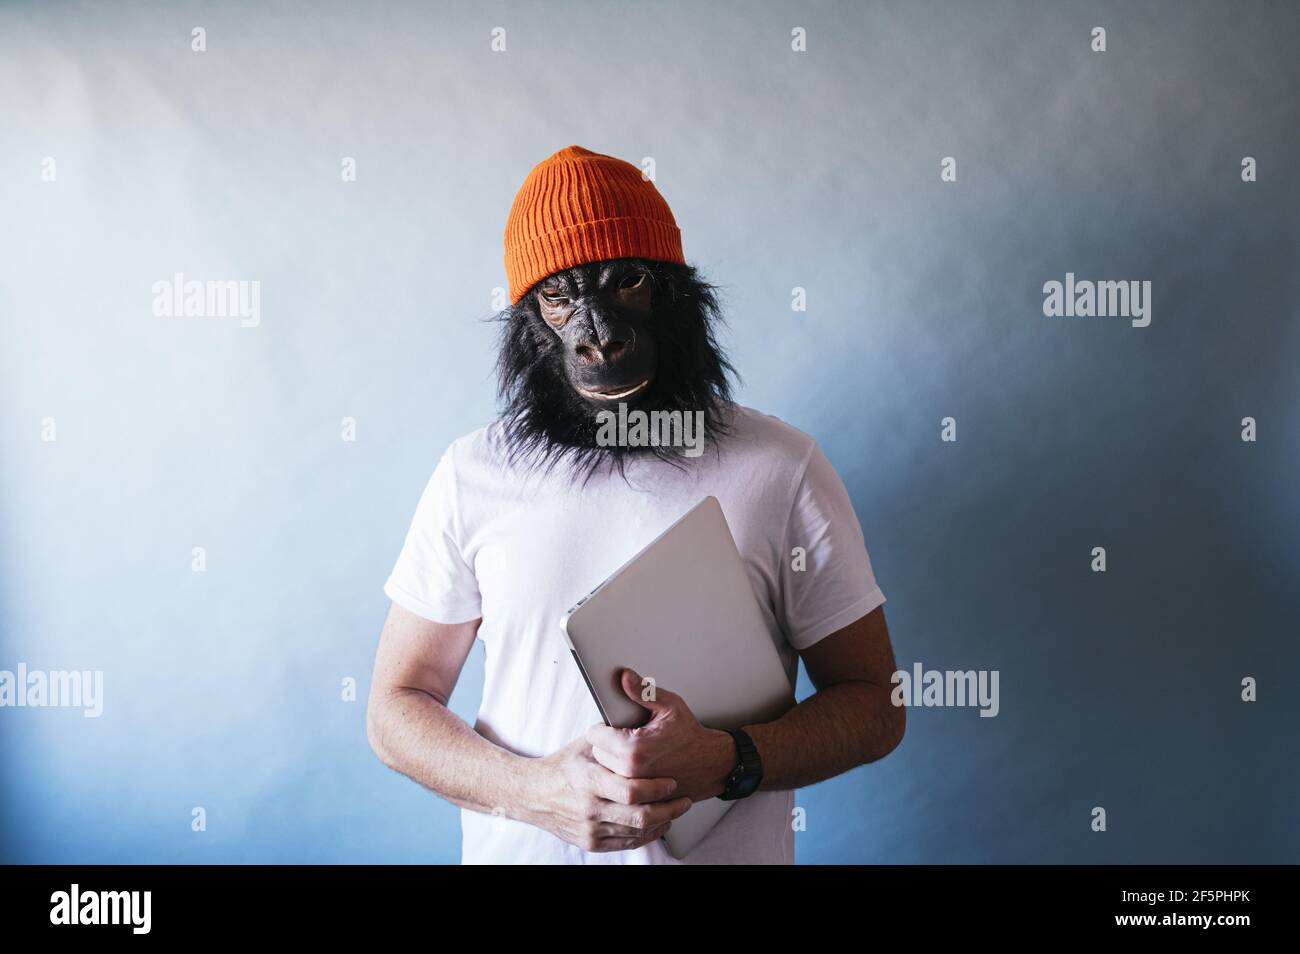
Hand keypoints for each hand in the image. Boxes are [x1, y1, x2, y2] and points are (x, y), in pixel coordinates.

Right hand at [520, 735, 692, 852]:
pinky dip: (647, 834)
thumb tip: (635, 707)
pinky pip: (627, 843)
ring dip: (662, 821)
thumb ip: (611, 734)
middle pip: (640, 815)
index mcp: (588, 779)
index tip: (672, 781)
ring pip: (637, 832)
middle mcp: (589, 807)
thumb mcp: (585, 744)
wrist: (534, 794)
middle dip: (668, 808)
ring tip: (674, 810)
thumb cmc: (564, 766)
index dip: (657, 788)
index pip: (632, 790)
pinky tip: (657, 823)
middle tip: (681, 799)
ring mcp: (589, 828)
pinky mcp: (591, 843)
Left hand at [586, 668, 736, 802]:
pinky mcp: (640, 799)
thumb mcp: (669, 706)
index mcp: (634, 748)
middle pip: (597, 754)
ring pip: (605, 771)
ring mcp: (636, 789)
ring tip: (629, 752)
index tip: (612, 725)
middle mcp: (631, 772)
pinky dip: (622, 778)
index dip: (602, 727)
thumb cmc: (690, 736)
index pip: (594, 736)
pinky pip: (618, 786)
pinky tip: (636, 768)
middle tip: (624, 737)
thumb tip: (625, 677)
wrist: (711, 764)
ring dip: (612, 761)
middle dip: (606, 744)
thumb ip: (643, 692)